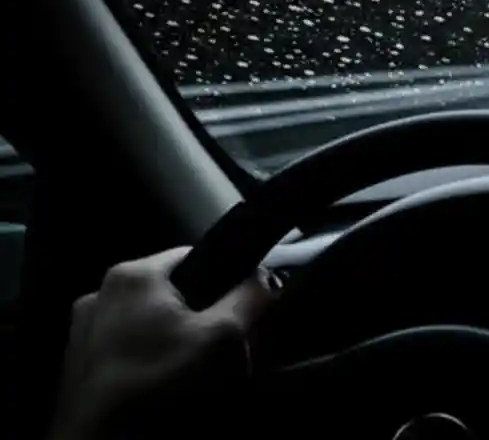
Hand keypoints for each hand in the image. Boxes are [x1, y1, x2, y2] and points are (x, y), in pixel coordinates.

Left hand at [49, 248, 272, 439]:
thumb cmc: (160, 379)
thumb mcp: (221, 338)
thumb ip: (249, 298)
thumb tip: (264, 276)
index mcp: (134, 273)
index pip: (194, 256)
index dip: (223, 278)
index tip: (237, 308)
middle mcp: (100, 290)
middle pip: (169, 290)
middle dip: (195, 311)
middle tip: (215, 343)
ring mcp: (81, 326)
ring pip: (145, 318)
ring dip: (167, 334)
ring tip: (187, 366)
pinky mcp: (74, 358)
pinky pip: (123, 343)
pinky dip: (143, 354)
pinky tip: (157, 380)